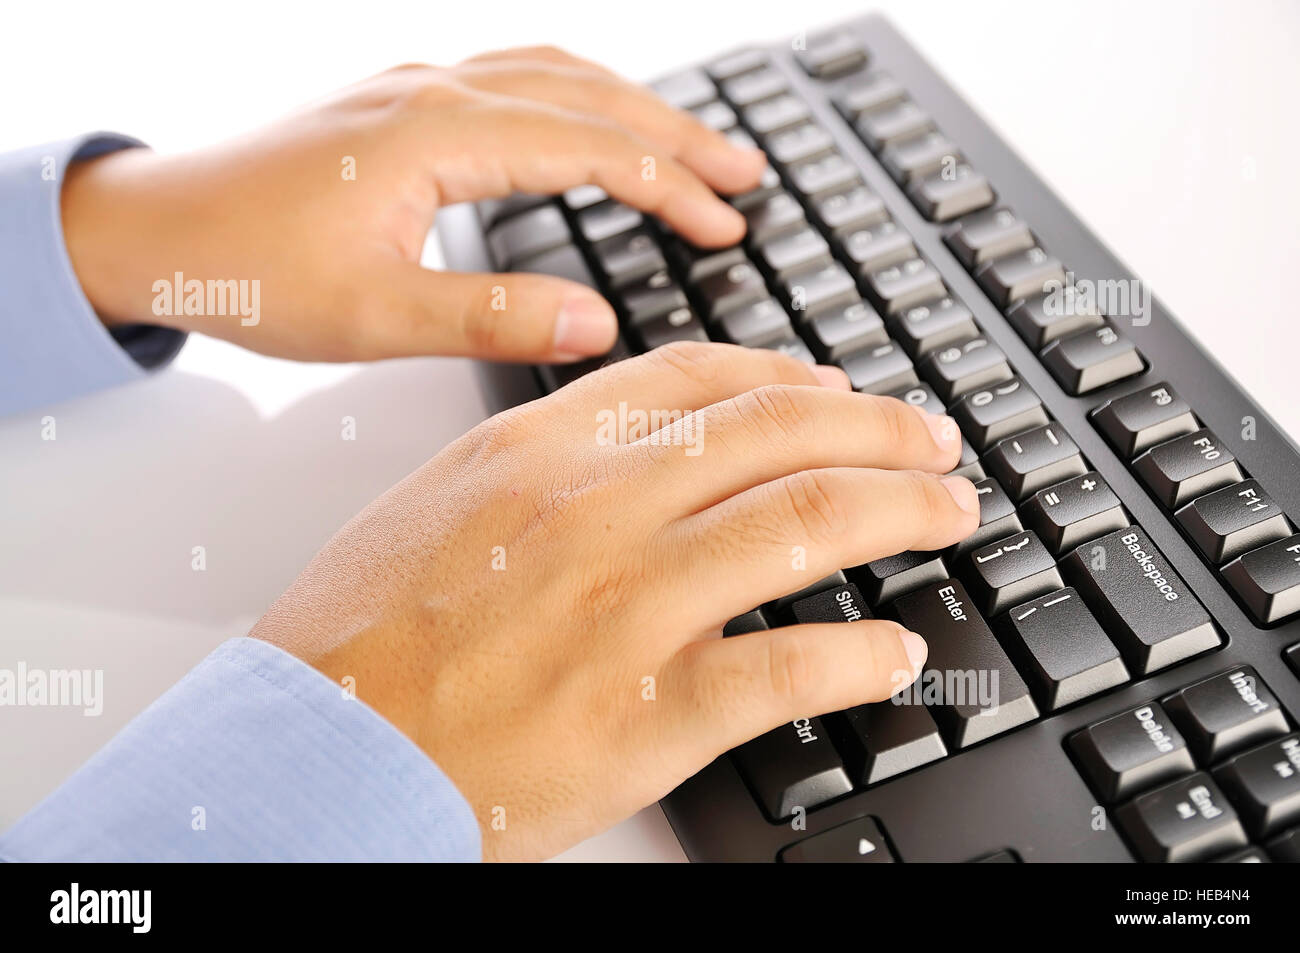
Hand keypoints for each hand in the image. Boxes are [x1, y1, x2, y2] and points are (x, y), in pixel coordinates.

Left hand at [59, 46, 765, 362]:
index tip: (727, 224)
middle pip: (588, 94)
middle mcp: (434, 92)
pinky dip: (577, 95)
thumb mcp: (374, 317)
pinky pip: (513, 75)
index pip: (590, 147)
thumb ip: (492, 316)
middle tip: (746, 172)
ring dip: (632, 106)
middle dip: (677, 134)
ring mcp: (415, 87)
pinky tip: (590, 119)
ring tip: (694, 145)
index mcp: (436, 136)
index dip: (671, 186)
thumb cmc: (248, 269)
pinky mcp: (399, 103)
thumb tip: (596, 321)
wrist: (150, 227)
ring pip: (554, 73)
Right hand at [249, 342, 979, 859]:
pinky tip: (894, 650)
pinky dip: (860, 655)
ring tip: (949, 513)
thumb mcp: (440, 500)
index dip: (794, 375)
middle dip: (880, 428)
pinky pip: (788, 666)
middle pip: (780, 434)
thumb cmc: (361, 635)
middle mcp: (596, 508)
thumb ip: (543, 456)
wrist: (313, 748)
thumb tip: (638, 441)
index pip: (702, 379)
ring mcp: (629, 604)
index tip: (838, 387)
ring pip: (807, 524)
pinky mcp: (649, 710)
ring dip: (902, 512)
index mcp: (541, 448)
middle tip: (931, 441)